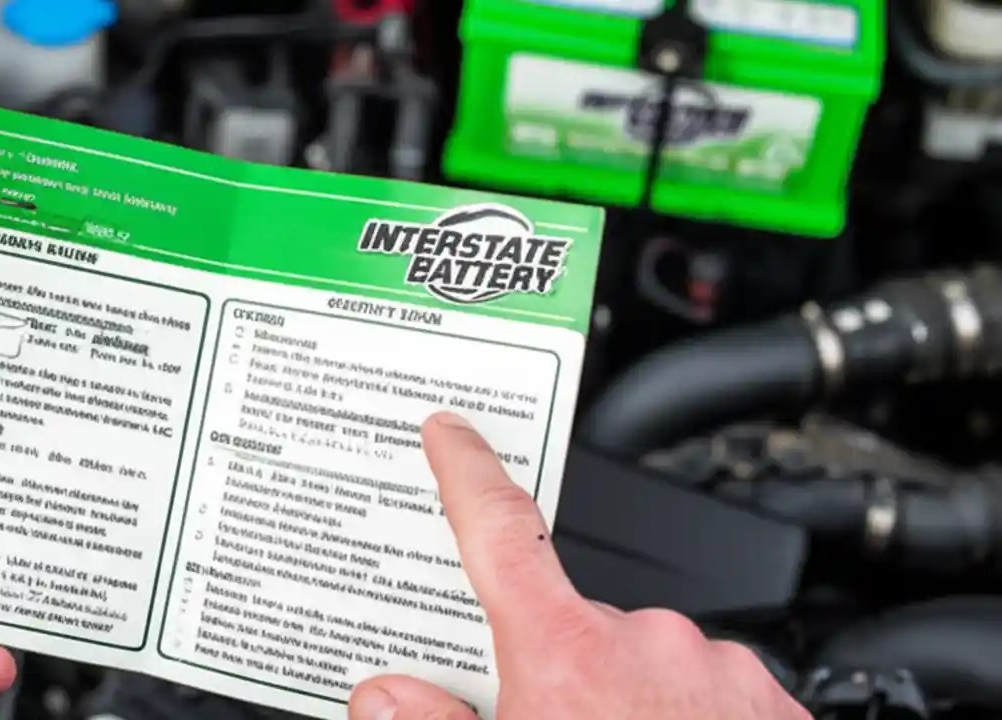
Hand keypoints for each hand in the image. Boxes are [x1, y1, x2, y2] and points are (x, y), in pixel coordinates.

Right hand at [350, 413, 808, 719]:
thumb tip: (382, 696)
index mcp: (566, 654)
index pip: (499, 533)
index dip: (466, 474)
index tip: (449, 435)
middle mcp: (645, 641)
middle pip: (568, 621)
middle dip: (550, 665)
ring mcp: (715, 670)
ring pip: (639, 658)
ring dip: (619, 698)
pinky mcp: (768, 702)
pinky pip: (702, 688)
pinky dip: (676, 715)